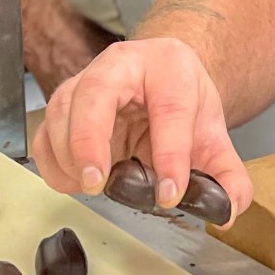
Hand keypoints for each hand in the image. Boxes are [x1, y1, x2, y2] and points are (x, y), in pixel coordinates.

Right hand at [30, 37, 253, 220]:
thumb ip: (227, 174)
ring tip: (91, 186)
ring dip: (69, 155)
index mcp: (169, 66)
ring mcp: (87, 80)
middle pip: (96, 92)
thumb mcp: (213, 133)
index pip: (169, 108)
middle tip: (98, 182)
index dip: (170, 154)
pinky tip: (74, 182)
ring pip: (63, 109)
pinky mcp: (65, 103)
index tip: (169, 192)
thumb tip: (228, 210)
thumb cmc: (182, 99)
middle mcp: (122, 64)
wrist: (162, 76)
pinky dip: (53, 162)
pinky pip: (46, 132)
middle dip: (90, 139)